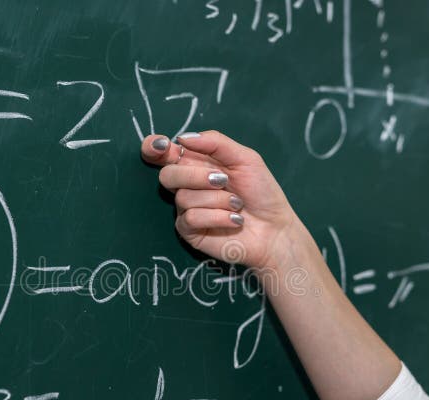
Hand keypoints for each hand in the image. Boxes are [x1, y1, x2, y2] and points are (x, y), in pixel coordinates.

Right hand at [141, 130, 300, 269]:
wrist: (274, 228)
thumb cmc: (262, 192)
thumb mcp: (245, 158)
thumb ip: (215, 143)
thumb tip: (183, 138)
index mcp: (196, 164)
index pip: (163, 153)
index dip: (153, 147)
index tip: (163, 146)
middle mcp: (187, 185)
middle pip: (167, 174)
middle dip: (195, 175)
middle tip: (223, 180)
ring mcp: (186, 209)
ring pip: (183, 197)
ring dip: (217, 199)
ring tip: (237, 204)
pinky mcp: (189, 231)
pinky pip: (190, 218)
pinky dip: (216, 216)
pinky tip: (234, 220)